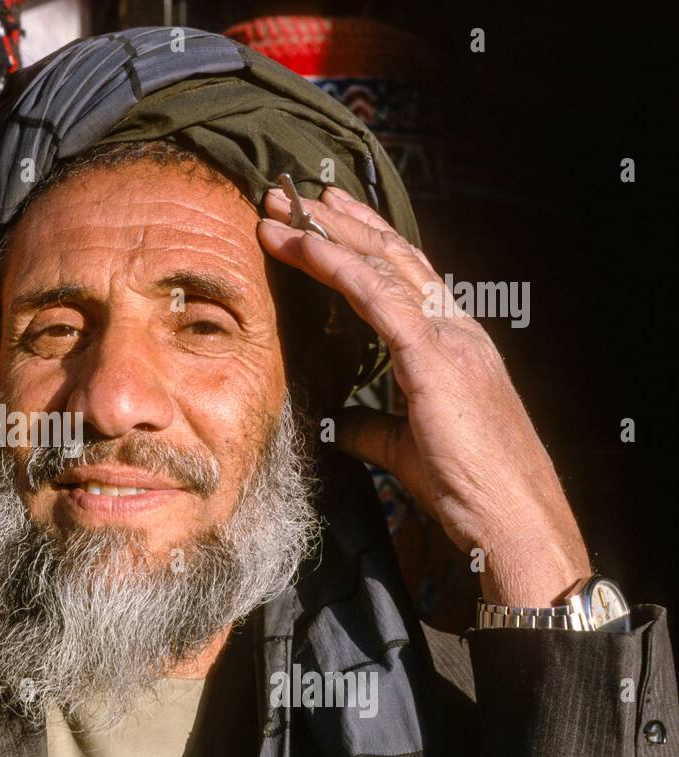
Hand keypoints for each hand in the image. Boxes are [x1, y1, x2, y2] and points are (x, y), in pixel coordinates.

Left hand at [257, 185, 589, 606]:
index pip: (404, 277)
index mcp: (454, 345)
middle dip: (339, 223)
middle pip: (391, 257)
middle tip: (291, 194)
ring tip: (284, 207)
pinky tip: (304, 244)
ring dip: (327, 232)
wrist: (513, 522)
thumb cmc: (469, 492)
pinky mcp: (435, 358)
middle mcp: (455, 329)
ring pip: (381, 265)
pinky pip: (376, 296)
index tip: (324, 218)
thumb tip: (338, 422)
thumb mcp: (404, 449)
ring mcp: (449, 338)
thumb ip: (371, 427)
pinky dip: (336, 265)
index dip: (362, 243)